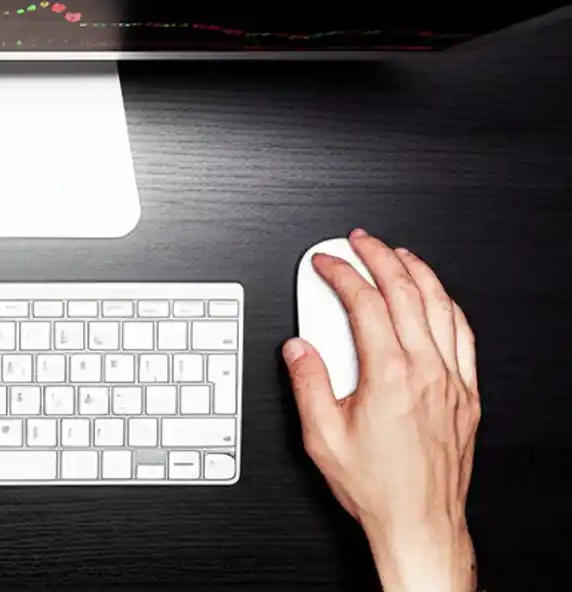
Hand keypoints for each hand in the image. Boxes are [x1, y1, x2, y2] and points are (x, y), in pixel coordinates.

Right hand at [283, 229, 480, 591]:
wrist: (419, 522)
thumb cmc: (377, 487)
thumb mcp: (322, 436)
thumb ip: (308, 384)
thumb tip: (298, 349)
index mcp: (389, 376)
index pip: (364, 304)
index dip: (341, 274)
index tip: (325, 263)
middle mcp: (426, 372)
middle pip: (406, 293)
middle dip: (379, 257)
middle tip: (359, 242)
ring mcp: (452, 381)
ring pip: (440, 307)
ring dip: (417, 272)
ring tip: (398, 254)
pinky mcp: (466, 395)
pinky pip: (463, 335)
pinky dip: (447, 305)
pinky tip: (436, 298)